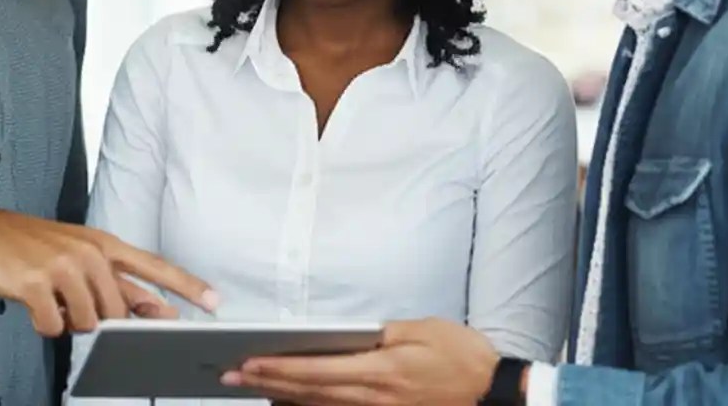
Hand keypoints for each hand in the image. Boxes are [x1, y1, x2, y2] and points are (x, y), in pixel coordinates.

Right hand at [0, 204, 218, 335]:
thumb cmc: (36, 247)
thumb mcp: (81, 253)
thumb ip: (116, 282)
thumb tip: (154, 310)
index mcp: (104, 244)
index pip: (155, 267)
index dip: (186, 286)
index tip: (214, 302)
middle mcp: (89, 253)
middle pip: (118, 312)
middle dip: (98, 319)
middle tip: (71, 300)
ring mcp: (62, 267)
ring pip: (87, 324)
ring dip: (68, 321)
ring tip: (50, 297)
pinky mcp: (35, 284)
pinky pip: (53, 327)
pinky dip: (43, 324)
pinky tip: (32, 302)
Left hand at [222, 318, 500, 405]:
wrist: (497, 396)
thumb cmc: (464, 358)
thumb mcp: (425, 329)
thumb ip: (384, 332)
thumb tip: (353, 334)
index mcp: (382, 370)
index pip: (316, 370)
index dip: (278, 367)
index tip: (248, 361)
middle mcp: (375, 398)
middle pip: (309, 393)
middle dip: (267, 383)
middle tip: (231, 375)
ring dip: (282, 398)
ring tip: (250, 387)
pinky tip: (290, 404)